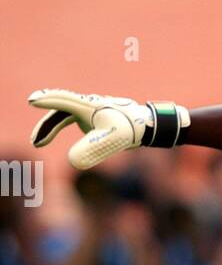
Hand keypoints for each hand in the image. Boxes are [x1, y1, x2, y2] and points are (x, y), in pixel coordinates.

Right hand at [29, 90, 188, 168]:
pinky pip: (70, 121)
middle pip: (59, 111)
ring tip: (39, 143)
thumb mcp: (112, 141)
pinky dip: (61, 129)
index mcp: (89, 105)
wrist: (146, 126)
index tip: (31, 100)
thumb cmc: (130, 130)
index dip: (47, 100)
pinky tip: (58, 142)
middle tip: (36, 142)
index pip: (63, 101)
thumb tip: (72, 163)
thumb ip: (92, 149)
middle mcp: (86, 104)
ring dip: (50, 128)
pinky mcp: (92, 118)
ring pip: (63, 117)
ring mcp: (88, 110)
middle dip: (46, 126)